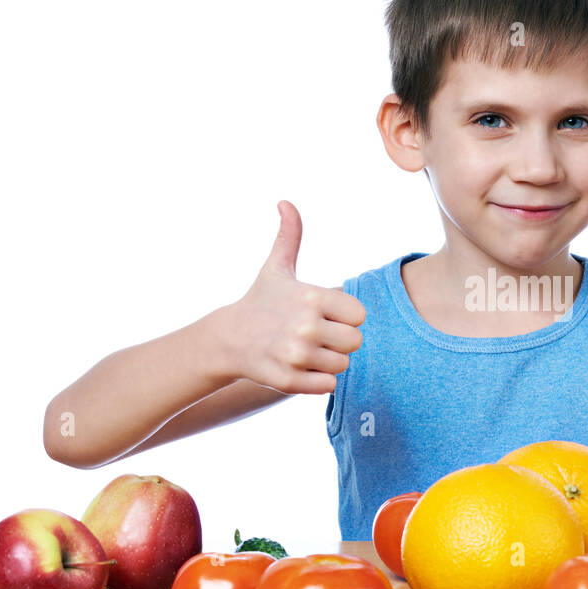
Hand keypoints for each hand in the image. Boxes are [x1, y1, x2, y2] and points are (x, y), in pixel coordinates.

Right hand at [225, 200, 364, 393]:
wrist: (227, 339)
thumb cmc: (261, 301)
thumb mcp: (276, 267)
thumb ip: (289, 235)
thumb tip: (285, 202)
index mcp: (313, 297)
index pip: (360, 315)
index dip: (346, 317)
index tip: (326, 315)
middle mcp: (306, 326)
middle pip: (355, 342)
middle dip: (339, 340)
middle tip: (316, 335)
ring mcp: (296, 355)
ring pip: (342, 365)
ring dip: (327, 361)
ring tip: (305, 351)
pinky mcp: (288, 381)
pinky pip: (328, 386)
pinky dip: (318, 380)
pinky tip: (299, 368)